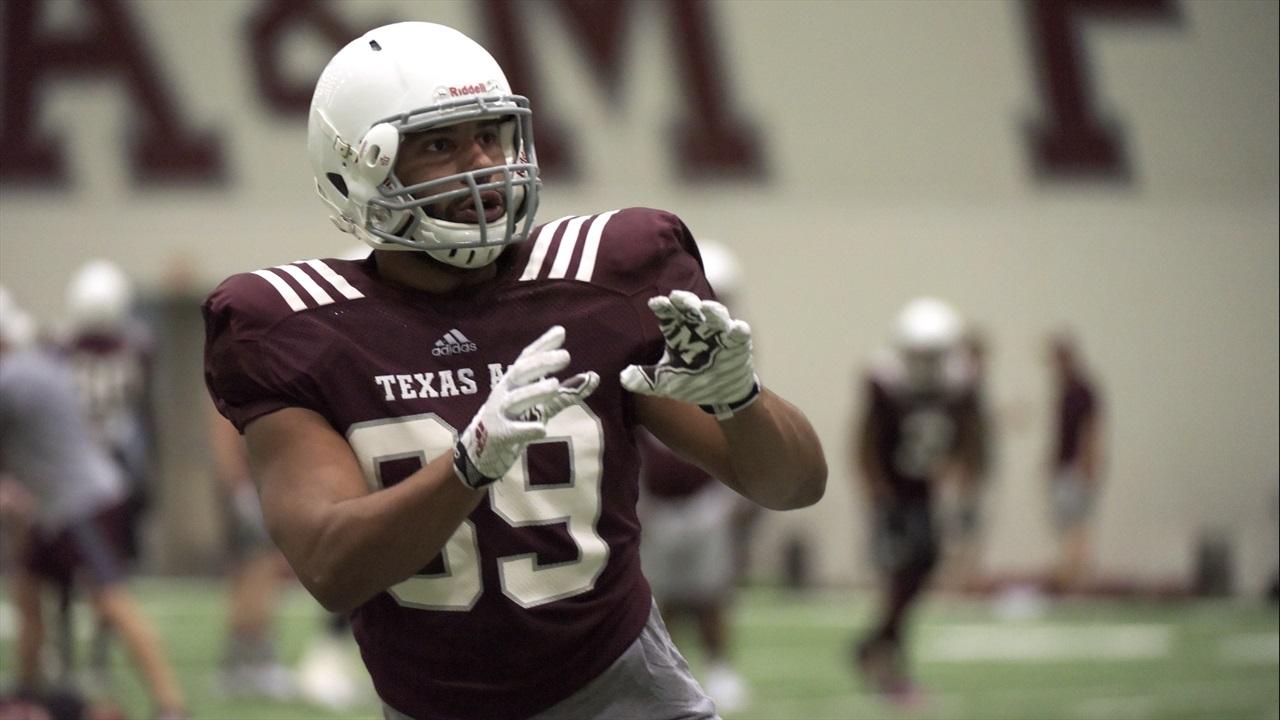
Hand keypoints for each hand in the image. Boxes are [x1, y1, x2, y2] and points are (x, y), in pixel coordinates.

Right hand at [454, 326, 599, 487]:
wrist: (482, 450)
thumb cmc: (515, 420)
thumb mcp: (541, 404)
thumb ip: (567, 392)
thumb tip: (595, 376)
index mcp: (514, 381)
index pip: (527, 358)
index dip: (542, 344)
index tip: (561, 332)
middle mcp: (504, 393)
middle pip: (520, 373)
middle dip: (541, 363)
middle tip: (565, 356)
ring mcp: (499, 414)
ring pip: (516, 400)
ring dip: (534, 391)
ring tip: (554, 385)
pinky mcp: (499, 435)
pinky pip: (512, 431)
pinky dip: (526, 429)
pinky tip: (542, 429)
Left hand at [620, 290, 759, 418]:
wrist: (720, 395)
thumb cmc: (692, 382)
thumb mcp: (666, 383)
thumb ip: (646, 380)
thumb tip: (623, 378)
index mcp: (678, 331)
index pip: (668, 314)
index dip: (663, 307)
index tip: (656, 304)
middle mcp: (698, 326)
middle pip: (691, 308)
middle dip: (685, 301)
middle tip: (678, 298)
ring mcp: (719, 333)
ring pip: (717, 315)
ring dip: (712, 311)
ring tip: (706, 309)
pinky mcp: (738, 343)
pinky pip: (739, 334)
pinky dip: (739, 330)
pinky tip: (737, 328)